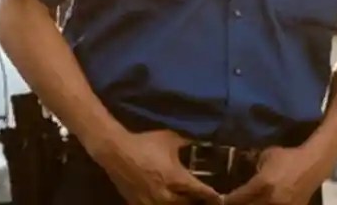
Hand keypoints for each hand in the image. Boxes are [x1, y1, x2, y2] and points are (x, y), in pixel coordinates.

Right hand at [93, 129, 220, 204]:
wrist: (116, 152)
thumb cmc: (145, 144)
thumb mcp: (170, 139)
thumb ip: (187, 144)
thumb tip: (200, 143)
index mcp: (177, 179)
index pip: (201, 192)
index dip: (213, 196)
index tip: (220, 198)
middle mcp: (167, 196)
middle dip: (198, 203)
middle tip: (205, 201)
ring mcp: (152, 203)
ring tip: (185, 201)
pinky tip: (167, 201)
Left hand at [223, 145, 335, 204]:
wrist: (313, 164)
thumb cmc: (287, 157)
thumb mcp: (265, 157)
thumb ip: (252, 167)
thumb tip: (239, 170)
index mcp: (262, 184)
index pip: (237, 199)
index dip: (226, 201)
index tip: (221, 200)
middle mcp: (270, 200)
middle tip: (235, 202)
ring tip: (247, 202)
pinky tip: (261, 202)